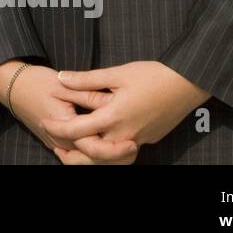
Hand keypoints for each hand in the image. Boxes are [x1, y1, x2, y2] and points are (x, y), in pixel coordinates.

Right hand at [0, 62, 136, 163]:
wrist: (12, 86)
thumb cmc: (35, 82)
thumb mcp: (60, 85)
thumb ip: (84, 92)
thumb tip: (109, 97)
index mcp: (63, 127)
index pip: (93, 147)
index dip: (114, 149)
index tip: (132, 143)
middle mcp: (60, 141)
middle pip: (92, 159)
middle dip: (114, 158)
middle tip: (135, 148)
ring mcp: (57, 144)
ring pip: (85, 160)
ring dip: (106, 158)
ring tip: (127, 148)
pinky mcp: (57, 142)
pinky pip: (78, 155)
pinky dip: (94, 154)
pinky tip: (109, 146)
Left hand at [42, 61, 208, 156]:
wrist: (188, 84)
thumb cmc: (153, 75)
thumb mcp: (117, 73)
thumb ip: (87, 79)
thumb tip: (61, 78)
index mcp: (113, 116)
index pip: (76, 130)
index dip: (56, 128)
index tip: (44, 122)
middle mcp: (124, 134)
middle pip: (90, 155)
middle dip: (70, 154)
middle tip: (55, 145)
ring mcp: (137, 140)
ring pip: (107, 159)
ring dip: (89, 156)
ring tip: (74, 147)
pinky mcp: (147, 140)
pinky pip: (122, 153)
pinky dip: (107, 152)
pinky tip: (100, 140)